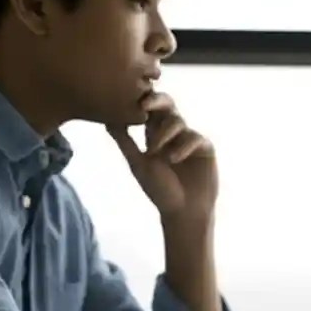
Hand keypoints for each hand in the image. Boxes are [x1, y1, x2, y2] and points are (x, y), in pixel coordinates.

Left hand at [107, 92, 217, 222]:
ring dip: (165, 134)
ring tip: (156, 153)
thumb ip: (124, 140)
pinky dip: (183, 147)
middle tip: (145, 105)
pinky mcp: (205, 147)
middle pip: (167, 104)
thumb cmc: (159, 190)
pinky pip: (194, 138)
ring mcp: (190, 138)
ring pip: (177, 121)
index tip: (130, 99)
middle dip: (157, 100)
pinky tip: (174, 159)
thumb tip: (105, 119)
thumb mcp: (137, 164)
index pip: (149, 107)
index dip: (142, 98)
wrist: (183, 212)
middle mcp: (173, 132)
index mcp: (155, 133)